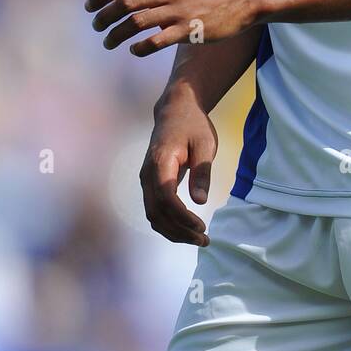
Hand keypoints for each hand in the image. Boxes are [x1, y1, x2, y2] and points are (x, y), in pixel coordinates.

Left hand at [85, 0, 259, 55]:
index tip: (90, 8)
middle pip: (123, 4)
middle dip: (104, 18)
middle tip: (97, 28)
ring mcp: (180, 9)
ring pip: (135, 24)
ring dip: (116, 35)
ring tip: (109, 43)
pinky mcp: (191, 29)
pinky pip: (156, 41)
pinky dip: (140, 48)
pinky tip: (134, 50)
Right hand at [139, 90, 217, 244]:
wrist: (174, 111)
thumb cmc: (192, 125)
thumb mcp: (205, 144)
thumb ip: (202, 171)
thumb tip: (200, 201)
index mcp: (160, 162)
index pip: (165, 197)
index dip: (181, 217)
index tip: (201, 227)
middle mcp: (147, 174)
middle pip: (156, 212)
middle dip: (179, 231)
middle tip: (204, 240)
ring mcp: (146, 180)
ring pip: (153, 215)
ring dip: (173, 232)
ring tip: (199, 239)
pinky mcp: (150, 184)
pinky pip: (155, 210)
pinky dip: (169, 224)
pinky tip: (187, 230)